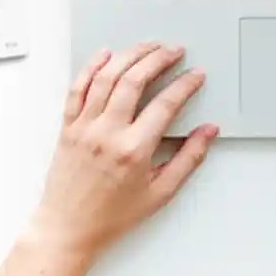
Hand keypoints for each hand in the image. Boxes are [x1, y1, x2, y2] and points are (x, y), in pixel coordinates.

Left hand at [0, 43, 217, 275]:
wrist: (68, 228)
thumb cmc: (111, 216)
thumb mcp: (160, 193)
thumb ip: (188, 159)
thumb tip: (207, 133)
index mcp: (133, 150)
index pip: (165, 104)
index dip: (185, 85)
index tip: (195, 76)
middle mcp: (107, 134)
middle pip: (134, 80)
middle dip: (158, 58)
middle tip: (173, 51)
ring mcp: (84, 127)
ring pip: (106, 77)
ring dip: (129, 55)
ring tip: (147, 46)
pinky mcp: (68, 127)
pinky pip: (77, 88)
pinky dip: (91, 67)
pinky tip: (104, 55)